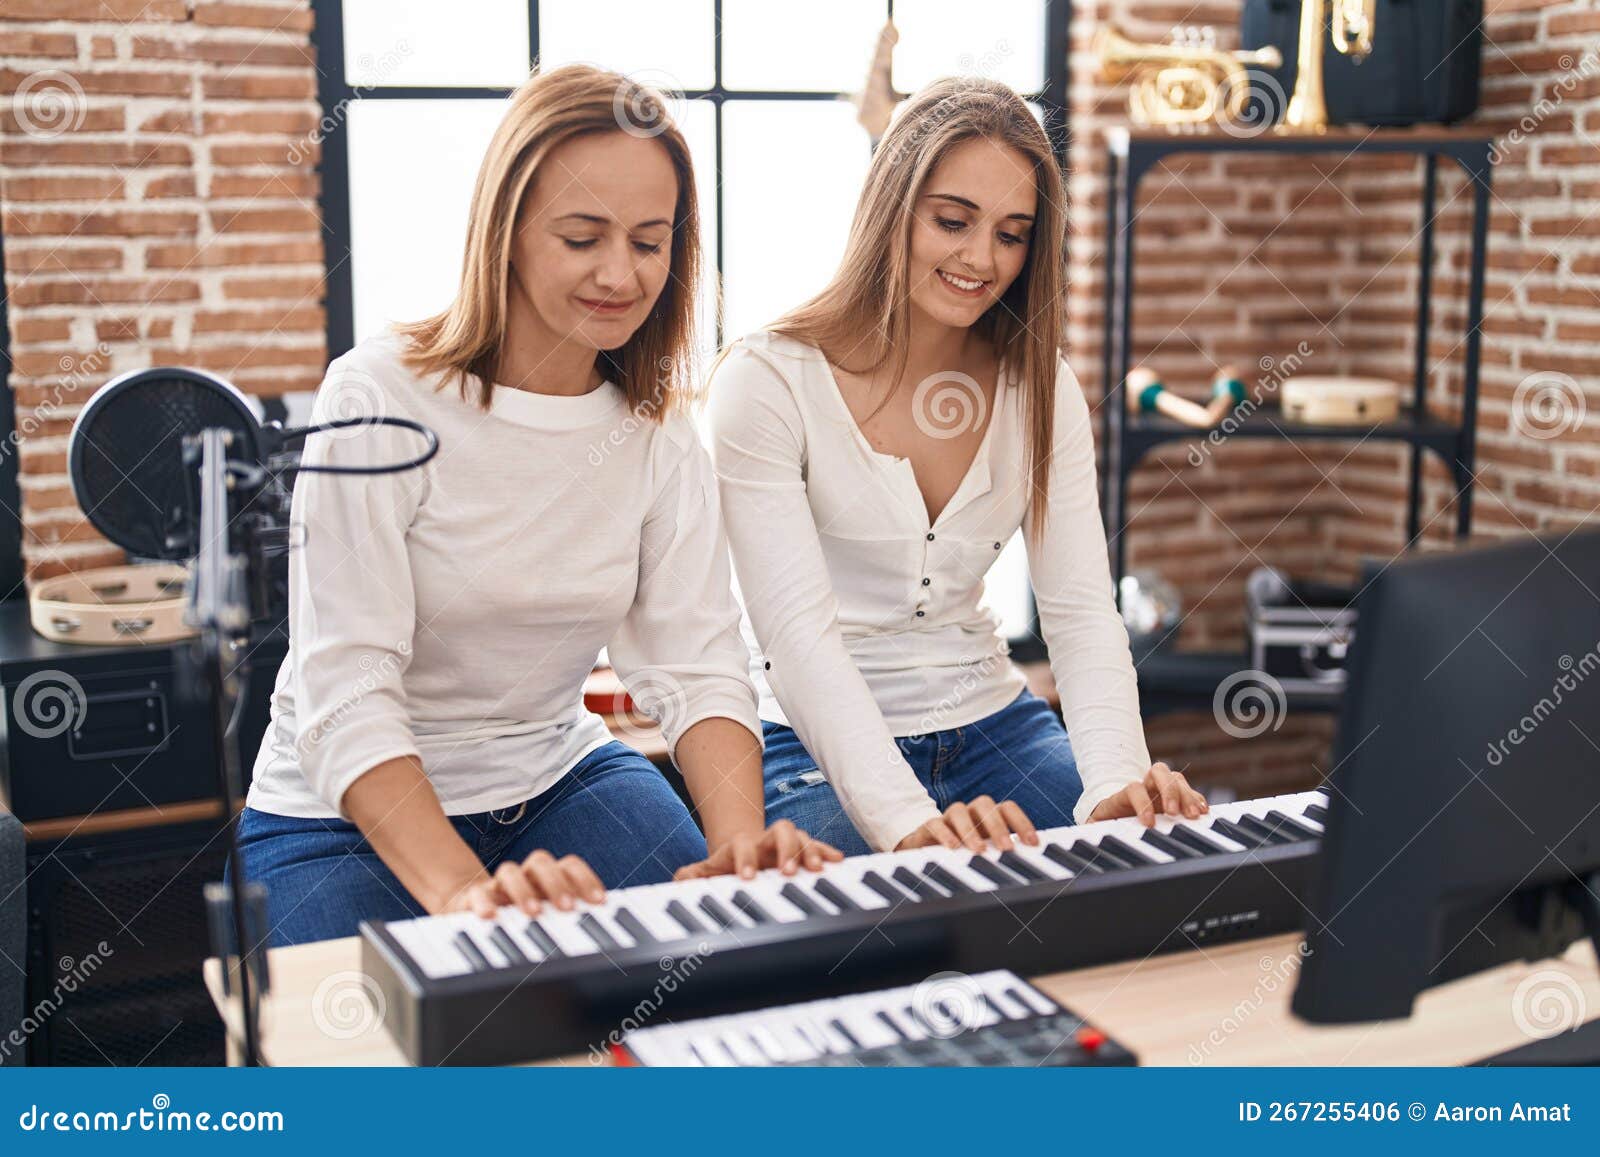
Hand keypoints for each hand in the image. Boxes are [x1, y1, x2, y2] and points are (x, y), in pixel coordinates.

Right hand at [439, 850, 605, 918]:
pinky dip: (484, 902)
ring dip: (523, 890)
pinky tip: (490, 916)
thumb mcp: (549, 919)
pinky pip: (477, 893)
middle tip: (567, 908)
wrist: (477, 913)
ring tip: (532, 912)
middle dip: (557, 884)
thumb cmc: (522, 917)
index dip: (586, 879)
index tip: (599, 902)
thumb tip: (606, 934)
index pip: (569, 865)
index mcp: (548, 877)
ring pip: (510, 872)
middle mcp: (526, 876)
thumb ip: (571, 921)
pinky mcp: (473, 897)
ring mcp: (500, 885)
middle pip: (542, 863)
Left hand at [673, 820, 844, 880]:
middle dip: (786, 849)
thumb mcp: (708, 871)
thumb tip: (680, 880)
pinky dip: (827, 852)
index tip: (747, 878)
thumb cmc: (727, 865)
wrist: (745, 854)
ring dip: (810, 851)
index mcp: (742, 844)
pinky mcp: (801, 851)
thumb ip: (693, 875)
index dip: (745, 859)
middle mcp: (766, 840)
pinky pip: (818, 847)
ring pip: (801, 836)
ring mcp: (785, 844)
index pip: (743, 845)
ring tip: (816, 869)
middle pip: (780, 830)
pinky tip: (838, 861)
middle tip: (787, 871)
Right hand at [894, 796, 1038, 852]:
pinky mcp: (929, 827)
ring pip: (959, 810)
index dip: (1022, 822)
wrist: (926, 853)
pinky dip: (945, 834)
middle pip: (985, 805)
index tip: (1033, 843)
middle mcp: (970, 813)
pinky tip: (953, 848)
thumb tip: (1029, 868)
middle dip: (998, 825)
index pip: (1007, 808)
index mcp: (988, 816)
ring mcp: (949, 818)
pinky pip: (935, 823)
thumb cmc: (964, 853)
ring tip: (979, 850)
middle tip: (1007, 848)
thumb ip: (1004, 855)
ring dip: (971, 830)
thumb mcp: (986, 854)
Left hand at [1088, 762, 1207, 826]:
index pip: (1133, 788)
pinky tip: (1204, 811)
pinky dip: (1197, 799)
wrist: (1112, 816)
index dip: (1142, 803)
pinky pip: (1187, 790)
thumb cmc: (1105, 824)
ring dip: (1187, 794)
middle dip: (1168, 790)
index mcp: (1122, 795)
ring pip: (1175, 778)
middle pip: (1157, 772)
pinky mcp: (1172, 797)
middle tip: (1174, 812)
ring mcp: (1159, 790)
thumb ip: (1093, 831)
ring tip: (1196, 815)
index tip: (1149, 824)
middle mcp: (1143, 787)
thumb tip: (1086, 839)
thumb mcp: (1096, 828)